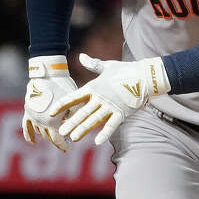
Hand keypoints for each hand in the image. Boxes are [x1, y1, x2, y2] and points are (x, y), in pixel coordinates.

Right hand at [22, 56, 78, 150]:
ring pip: (39, 131)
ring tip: (52, 136)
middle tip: (63, 142)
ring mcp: (33, 117)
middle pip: (49, 137)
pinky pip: (26, 126)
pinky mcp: (28, 111)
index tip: (68, 147)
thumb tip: (78, 128)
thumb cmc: (63, 86)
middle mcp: (41, 122)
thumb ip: (75, 117)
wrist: (48, 73)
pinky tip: (33, 142)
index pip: (57, 140)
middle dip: (56, 140)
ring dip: (46, 135)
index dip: (63, 145)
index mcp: (52, 122)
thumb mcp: (73, 102)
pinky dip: (29, 134)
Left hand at [51, 54, 169, 145]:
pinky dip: (105, 133)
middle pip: (82, 112)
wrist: (146, 76)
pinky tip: (97, 142)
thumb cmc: (126, 70)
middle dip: (71, 122)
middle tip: (61, 132)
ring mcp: (111, 106)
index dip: (62, 105)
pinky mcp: (122, 112)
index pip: (74, 97)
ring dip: (84, 129)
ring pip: (94, 120)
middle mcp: (100, 98)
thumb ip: (93, 64)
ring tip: (74, 138)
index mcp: (94, 87)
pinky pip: (112, 125)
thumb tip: (81, 57)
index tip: (52, 112)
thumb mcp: (107, 66)